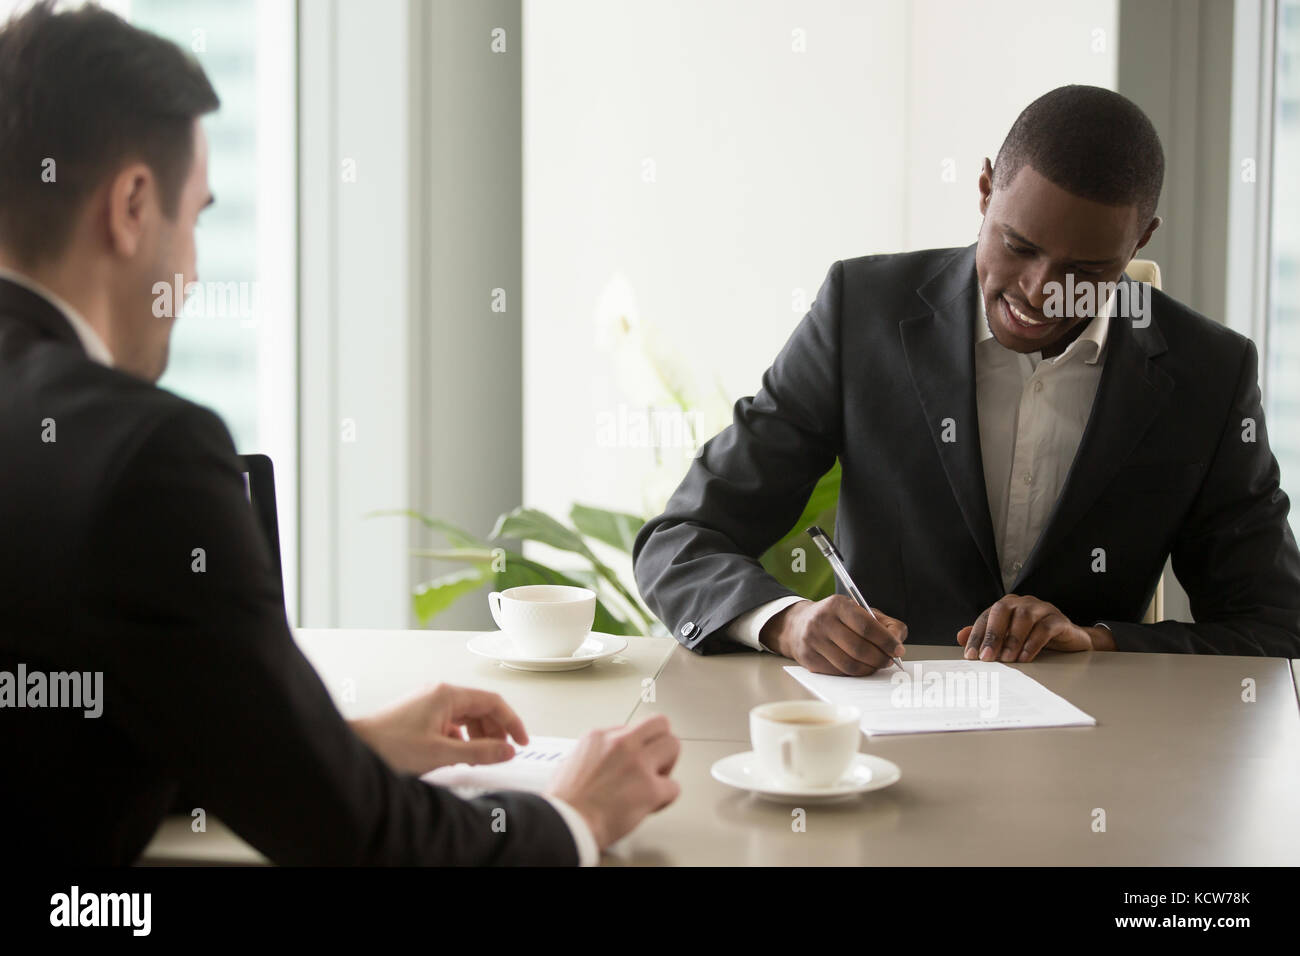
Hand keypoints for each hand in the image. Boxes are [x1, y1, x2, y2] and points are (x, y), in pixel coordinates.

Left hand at [351, 683, 526, 775]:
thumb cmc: (389, 745)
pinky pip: (451, 724)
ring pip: (466, 717)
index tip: (521, 742)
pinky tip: (457, 757)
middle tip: (502, 754)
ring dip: (478, 737)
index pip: (493, 702)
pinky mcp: (420, 716)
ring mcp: (429, 704)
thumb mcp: (441, 753)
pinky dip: (461, 739)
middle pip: (480, 709)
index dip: (511, 722)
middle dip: (495, 732)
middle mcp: (439, 694)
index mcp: (447, 694)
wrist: (355, 747)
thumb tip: (507, 751)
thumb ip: (479, 752)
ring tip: (479, 758)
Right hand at [547, 715, 680, 849]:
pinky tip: (651, 805)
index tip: (634, 759)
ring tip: (654, 782)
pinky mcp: (650, 789)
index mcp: (599, 736)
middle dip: (660, 744)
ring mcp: (638, 764)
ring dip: (667, 765)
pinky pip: (674, 787)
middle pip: (660, 724)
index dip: (636, 747)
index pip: (633, 728)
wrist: (565, 825)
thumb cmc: (564, 803)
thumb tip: (603, 760)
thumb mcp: (570, 762)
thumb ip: (593, 755)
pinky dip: (665, 798)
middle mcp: (621, 744)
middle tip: (654, 763)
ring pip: (673, 746)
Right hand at [760, 595, 906, 675]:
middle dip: (880, 658)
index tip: (898, 650)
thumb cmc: (836, 618)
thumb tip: (898, 642)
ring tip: (876, 665)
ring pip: (849, 664)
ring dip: (869, 668)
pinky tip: (860, 667)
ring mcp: (813, 641)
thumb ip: (885, 623)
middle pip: (859, 648)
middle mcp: (822, 621)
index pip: (866, 626)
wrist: (797, 625)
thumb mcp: (859, 611)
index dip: (886, 641)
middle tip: (889, 661)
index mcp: (838, 604)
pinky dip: (854, 673)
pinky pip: (838, 672)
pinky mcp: (808, 658)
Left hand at [956, 594, 1107, 662]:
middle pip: (1002, 611)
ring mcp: (1042, 608)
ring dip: (1012, 640)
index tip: (970, 655)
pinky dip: (1033, 644)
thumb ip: (985, 636)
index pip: (986, 617)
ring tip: (1007, 660)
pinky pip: (1045, 628)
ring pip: (1024, 618)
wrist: (1069, 639)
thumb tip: (960, 637)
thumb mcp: (1008, 638)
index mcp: (1007, 605)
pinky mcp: (1058, 620)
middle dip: (992, 635)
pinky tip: (1025, 658)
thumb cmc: (1034, 637)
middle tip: (987, 657)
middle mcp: (1023, 602)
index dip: (976, 636)